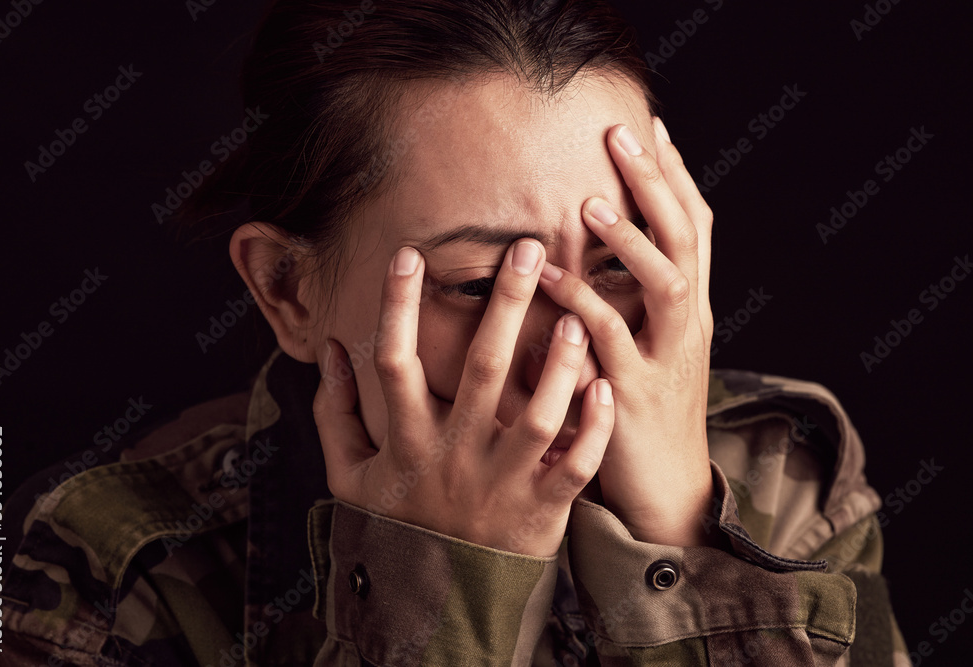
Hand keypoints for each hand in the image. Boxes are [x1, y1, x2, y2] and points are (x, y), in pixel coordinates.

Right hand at [313, 241, 614, 556]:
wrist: (440, 599)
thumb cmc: (398, 523)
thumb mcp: (349, 474)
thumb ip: (335, 412)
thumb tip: (329, 350)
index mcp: (408, 440)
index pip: (395, 362)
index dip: (398, 306)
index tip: (409, 253)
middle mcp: (456, 455)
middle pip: (481, 370)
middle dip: (505, 305)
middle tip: (528, 248)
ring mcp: (502, 482)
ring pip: (538, 417)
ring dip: (559, 364)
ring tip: (577, 315)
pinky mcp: (542, 510)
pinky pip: (574, 467)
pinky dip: (593, 431)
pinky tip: (604, 389)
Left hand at [537, 118, 717, 546]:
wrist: (667, 489)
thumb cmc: (648, 409)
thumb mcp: (653, 346)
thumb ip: (630, 298)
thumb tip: (591, 248)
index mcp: (690, 307)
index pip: (694, 226)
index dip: (675, 175)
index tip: (651, 127)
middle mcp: (687, 322)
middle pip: (685, 238)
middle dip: (655, 184)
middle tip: (620, 137)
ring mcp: (667, 356)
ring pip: (665, 284)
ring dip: (630, 242)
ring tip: (590, 206)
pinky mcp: (636, 393)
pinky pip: (612, 341)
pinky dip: (583, 306)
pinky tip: (549, 279)